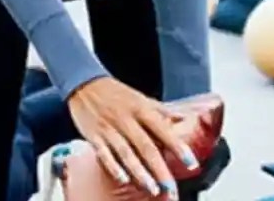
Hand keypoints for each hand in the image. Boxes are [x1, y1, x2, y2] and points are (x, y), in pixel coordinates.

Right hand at [68, 77, 198, 199]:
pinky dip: (113, 167)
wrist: (82, 84)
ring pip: (126, 153)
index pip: (163, 129)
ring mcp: (109, 128)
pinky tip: (123, 179)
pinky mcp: (93, 136)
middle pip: (146, 147)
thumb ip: (162, 111)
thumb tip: (184, 118)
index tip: (191, 163)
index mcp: (140, 109)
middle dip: (160, 169)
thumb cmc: (114, 93)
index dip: (178, 147)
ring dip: (140, 173)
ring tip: (152, 189)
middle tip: (171, 188)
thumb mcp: (140, 97)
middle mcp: (126, 119)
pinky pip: (103, 154)